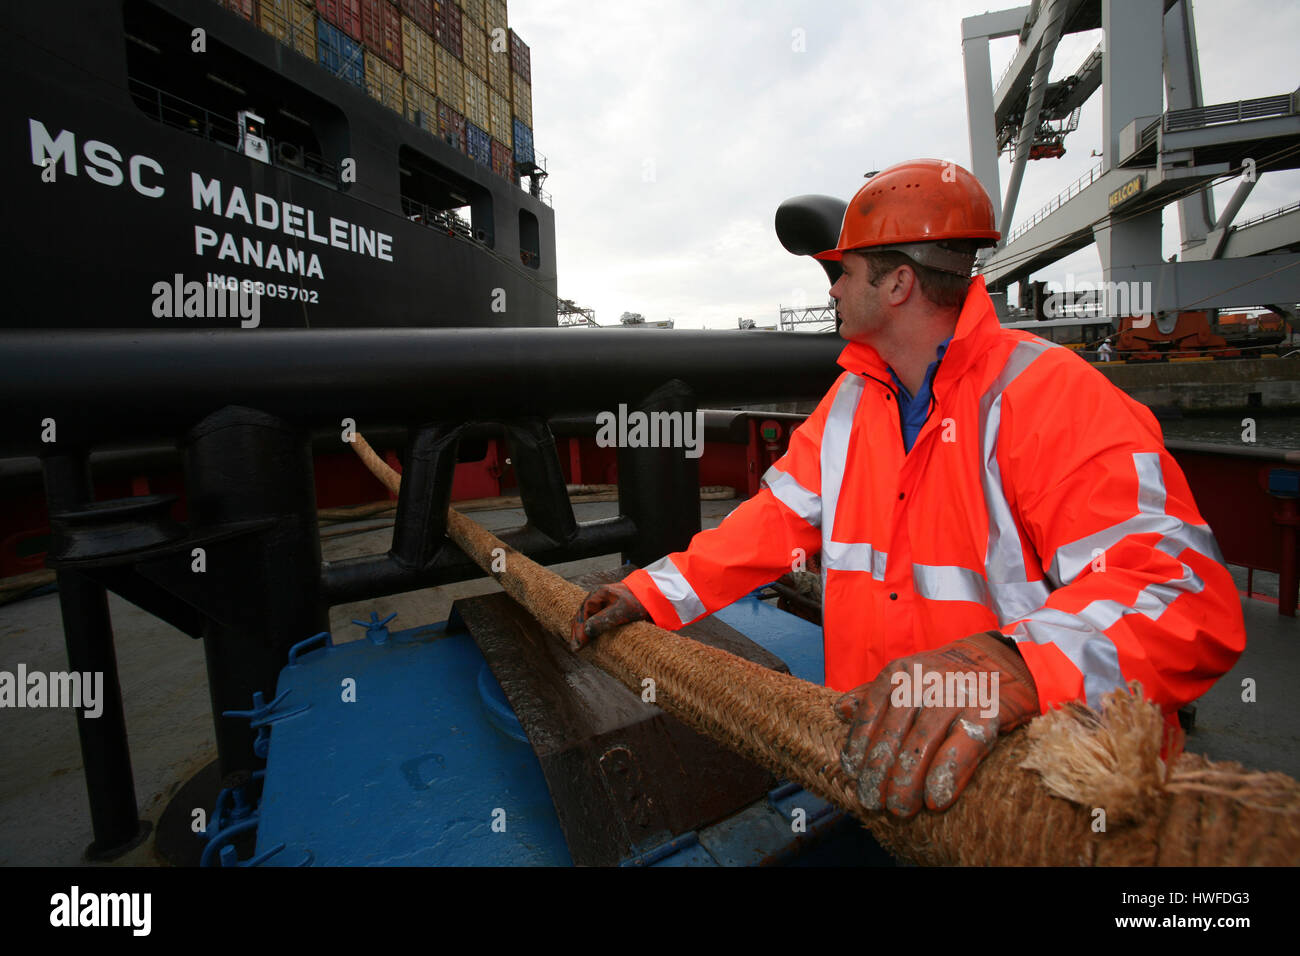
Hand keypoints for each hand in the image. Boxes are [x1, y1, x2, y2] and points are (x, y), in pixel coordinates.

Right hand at [568, 582, 649, 651]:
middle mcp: (597, 597)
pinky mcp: (608, 609)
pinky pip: (594, 619)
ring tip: (579, 645)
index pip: (583, 613)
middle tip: (575, 648)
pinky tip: (589, 638)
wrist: (653, 597)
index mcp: (598, 594)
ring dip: (582, 631)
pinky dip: (590, 629)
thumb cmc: (637, 602)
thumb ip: (603, 620)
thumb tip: (586, 631)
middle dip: (577, 631)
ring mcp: (602, 603)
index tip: (578, 644)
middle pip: (583, 615)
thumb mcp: (620, 612)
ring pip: (587, 618)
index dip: (579, 630)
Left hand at [835, 631, 1038, 817]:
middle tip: (872, 802)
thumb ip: (874, 694)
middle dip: (879, 772)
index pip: (870, 714)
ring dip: (907, 780)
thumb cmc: (946, 677)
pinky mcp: (985, 712)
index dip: (859, 747)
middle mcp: (923, 681)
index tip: (853, 775)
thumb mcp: (907, 676)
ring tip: (899, 808)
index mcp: (899, 672)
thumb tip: (840, 712)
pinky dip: (946, 776)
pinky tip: (935, 801)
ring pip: (921, 743)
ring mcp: (954, 695)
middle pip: (893, 733)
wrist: (1004, 661)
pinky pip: (961, 748)